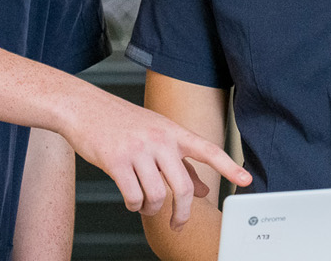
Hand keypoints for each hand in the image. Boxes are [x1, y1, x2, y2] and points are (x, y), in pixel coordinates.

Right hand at [58, 86, 250, 229]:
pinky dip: (133, 205)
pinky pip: (132, 196)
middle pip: (183, 187)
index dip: (228, 166)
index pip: (207, 149)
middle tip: (178, 223)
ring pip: (157, 196)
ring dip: (151, 208)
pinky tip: (131, 200)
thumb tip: (203, 190)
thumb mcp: (156, 134)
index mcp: (172, 131)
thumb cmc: (121, 121)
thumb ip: (181, 162)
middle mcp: (158, 139)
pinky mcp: (116, 161)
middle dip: (182, 213)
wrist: (84, 107)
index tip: (246, 180)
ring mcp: (137, 150)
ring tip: (144, 204)